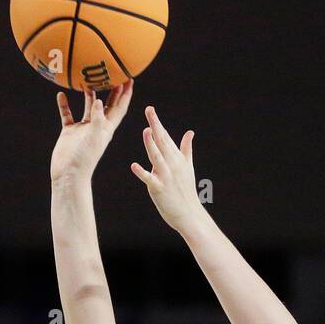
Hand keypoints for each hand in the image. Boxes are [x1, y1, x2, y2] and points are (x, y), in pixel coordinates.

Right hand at [50, 81, 132, 184]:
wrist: (69, 174)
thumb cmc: (84, 160)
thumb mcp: (94, 138)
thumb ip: (97, 119)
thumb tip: (99, 100)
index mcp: (107, 128)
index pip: (120, 107)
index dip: (126, 93)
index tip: (130, 78)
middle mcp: (97, 126)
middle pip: (107, 104)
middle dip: (112, 89)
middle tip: (113, 72)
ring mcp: (83, 129)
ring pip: (88, 107)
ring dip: (89, 94)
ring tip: (87, 79)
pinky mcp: (70, 132)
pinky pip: (67, 115)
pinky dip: (64, 105)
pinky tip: (61, 93)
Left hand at [131, 106, 204, 234]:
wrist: (189, 214)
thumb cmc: (186, 190)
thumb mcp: (188, 167)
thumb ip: (186, 149)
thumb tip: (190, 132)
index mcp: (177, 158)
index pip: (166, 137)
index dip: (157, 123)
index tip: (150, 109)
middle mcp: (172, 164)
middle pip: (162, 142)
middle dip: (155, 126)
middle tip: (149, 110)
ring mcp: (166, 176)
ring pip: (157, 157)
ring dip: (151, 144)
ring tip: (146, 131)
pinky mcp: (159, 189)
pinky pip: (150, 179)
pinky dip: (143, 173)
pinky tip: (134, 166)